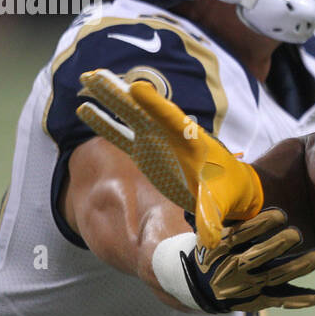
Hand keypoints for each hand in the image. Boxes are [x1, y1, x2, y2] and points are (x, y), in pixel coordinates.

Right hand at [76, 68, 262, 247]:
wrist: (231, 187)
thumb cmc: (229, 191)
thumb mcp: (221, 203)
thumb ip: (211, 217)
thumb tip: (210, 240)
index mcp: (190, 142)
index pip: (171, 120)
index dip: (155, 105)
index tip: (137, 88)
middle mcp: (170, 136)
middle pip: (143, 110)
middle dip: (121, 93)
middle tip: (97, 74)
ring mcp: (156, 140)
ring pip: (128, 115)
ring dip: (109, 97)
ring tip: (86, 77)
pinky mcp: (146, 150)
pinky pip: (120, 134)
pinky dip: (103, 122)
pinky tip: (83, 107)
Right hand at [153, 207, 314, 313]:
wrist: (196, 284)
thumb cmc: (214, 244)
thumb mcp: (210, 228)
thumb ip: (224, 210)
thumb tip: (244, 174)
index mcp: (218, 248)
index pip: (239, 235)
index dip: (261, 224)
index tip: (281, 213)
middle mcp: (229, 270)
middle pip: (256, 258)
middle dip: (277, 245)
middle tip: (298, 233)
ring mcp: (244, 288)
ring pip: (273, 278)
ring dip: (298, 268)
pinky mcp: (254, 302)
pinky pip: (279, 300)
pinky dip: (299, 300)